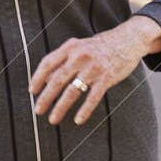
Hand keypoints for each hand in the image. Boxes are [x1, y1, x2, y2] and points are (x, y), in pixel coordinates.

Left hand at [29, 17, 160, 125]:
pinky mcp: (107, 77)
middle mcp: (80, 56)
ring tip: (53, 119)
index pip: (48, 63)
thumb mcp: (78, 47)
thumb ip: (62, 60)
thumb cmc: (98, 47)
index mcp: (70, 47)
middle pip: (57, 80)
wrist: (127, 40)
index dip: (38, 78)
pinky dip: (84, 110)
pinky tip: (78, 120)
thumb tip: (45, 80)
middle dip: (45, 97)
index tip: (32, 91)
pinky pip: (93, 97)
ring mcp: (94, 67)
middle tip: (37, 111)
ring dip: (60, 107)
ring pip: (72, 91)